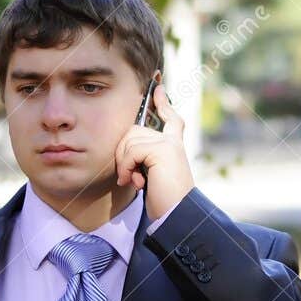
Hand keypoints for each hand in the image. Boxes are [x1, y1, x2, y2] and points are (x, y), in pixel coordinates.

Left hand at [114, 81, 194, 218]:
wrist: (176, 214)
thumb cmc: (164, 200)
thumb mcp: (152, 174)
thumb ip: (144, 157)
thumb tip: (128, 142)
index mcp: (174, 146)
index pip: (170, 118)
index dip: (162, 102)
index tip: (158, 87)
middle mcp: (173, 141)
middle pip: (134, 130)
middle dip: (124, 151)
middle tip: (129, 174)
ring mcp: (168, 143)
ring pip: (129, 141)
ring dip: (124, 164)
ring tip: (134, 181)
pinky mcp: (162, 149)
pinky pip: (131, 151)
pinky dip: (126, 168)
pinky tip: (134, 181)